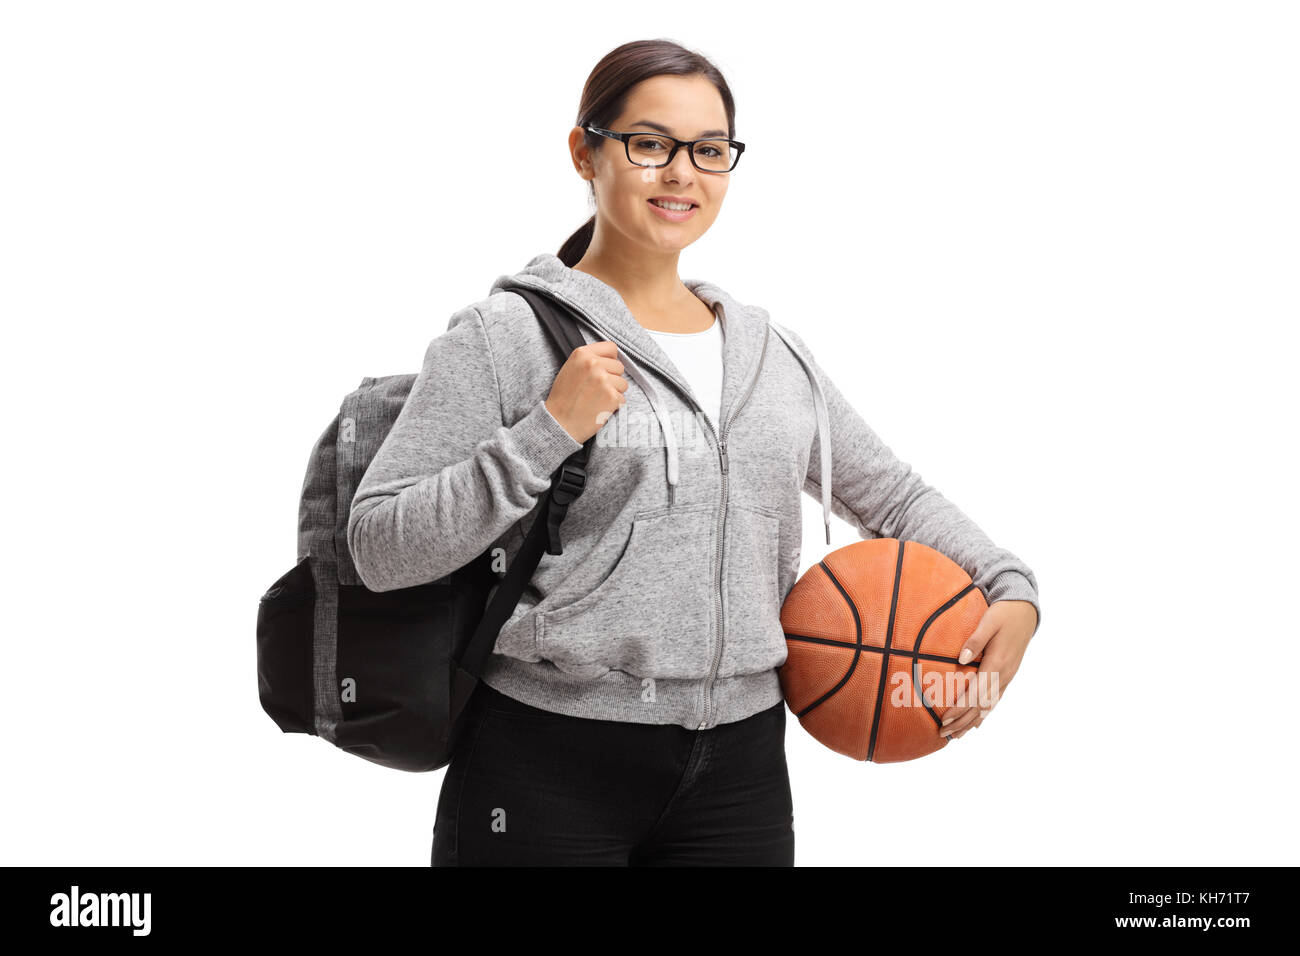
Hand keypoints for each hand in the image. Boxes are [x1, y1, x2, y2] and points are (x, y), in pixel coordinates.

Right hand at [544, 340, 627, 442]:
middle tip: (597, 390)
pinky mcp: (612, 397)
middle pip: (619, 367)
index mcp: (582, 354)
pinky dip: (614, 406)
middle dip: (612, 378)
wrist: (559, 423)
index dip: (610, 359)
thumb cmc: (563, 399)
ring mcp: (603, 380)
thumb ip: (588, 360)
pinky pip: (622, 399)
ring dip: (614, 392)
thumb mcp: (570, 369)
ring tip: (597, 400)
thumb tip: (609, 359)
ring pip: (623, 383)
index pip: (611, 348)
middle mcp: (593, 364)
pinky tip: (599, 408)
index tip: (606, 369)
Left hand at [939, 599, 1037, 740]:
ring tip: (957, 735)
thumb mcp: (989, 622)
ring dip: (972, 721)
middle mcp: (1004, 674)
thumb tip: (961, 659)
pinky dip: (985, 713)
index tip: (944, 719)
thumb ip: (975, 640)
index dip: (960, 709)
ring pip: (989, 706)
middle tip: (943, 734)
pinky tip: (977, 722)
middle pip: (981, 705)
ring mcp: (1008, 676)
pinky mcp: (1009, 674)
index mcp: (997, 663)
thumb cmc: (1004, 614)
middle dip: (962, 721)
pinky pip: (996, 699)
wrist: (1026, 610)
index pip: (976, 693)